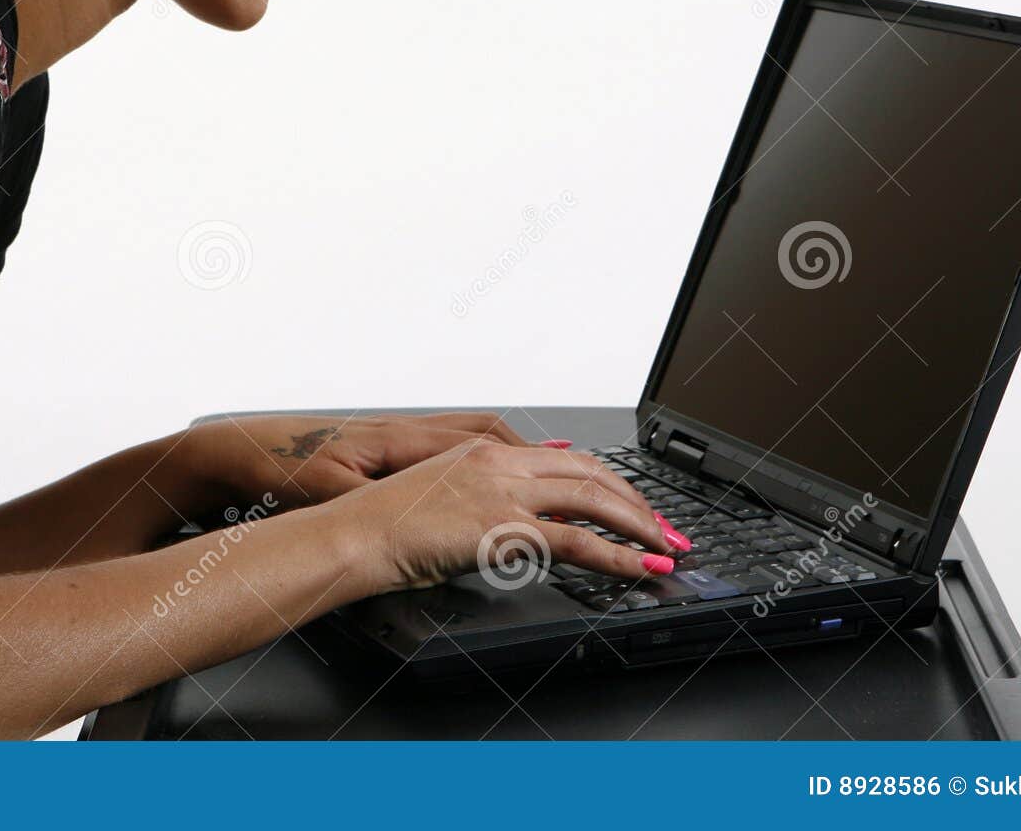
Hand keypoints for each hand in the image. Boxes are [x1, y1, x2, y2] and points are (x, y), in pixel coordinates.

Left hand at [182, 411, 538, 513]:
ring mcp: (396, 436)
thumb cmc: (273, 470)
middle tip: (590, 477)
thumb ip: (367, 502)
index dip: (528, 456)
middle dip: (544, 454)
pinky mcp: (384, 448)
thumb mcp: (324, 492)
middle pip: (489, 433)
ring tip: (562, 468)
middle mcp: (403, 431)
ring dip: (521, 451)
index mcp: (394, 439)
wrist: (236, 450)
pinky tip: (497, 471)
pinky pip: (451, 443)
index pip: (477, 440)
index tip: (566, 474)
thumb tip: (401, 518)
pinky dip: (486, 453)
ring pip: (474, 434)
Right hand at [331, 436, 688, 591]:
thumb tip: (515, 524)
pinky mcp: (502, 526)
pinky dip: (616, 554)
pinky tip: (638, 567)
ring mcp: (503, 492)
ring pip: (592, 499)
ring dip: (638, 525)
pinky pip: (575, 540)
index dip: (609, 483)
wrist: (356, 532)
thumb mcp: (443, 501)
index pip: (567, 460)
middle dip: (636, 502)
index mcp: (487, 453)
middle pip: (590, 473)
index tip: (633, 505)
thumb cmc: (385, 524)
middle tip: (665, 528)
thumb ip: (483, 502)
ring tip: (665, 547)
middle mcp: (501, 464)